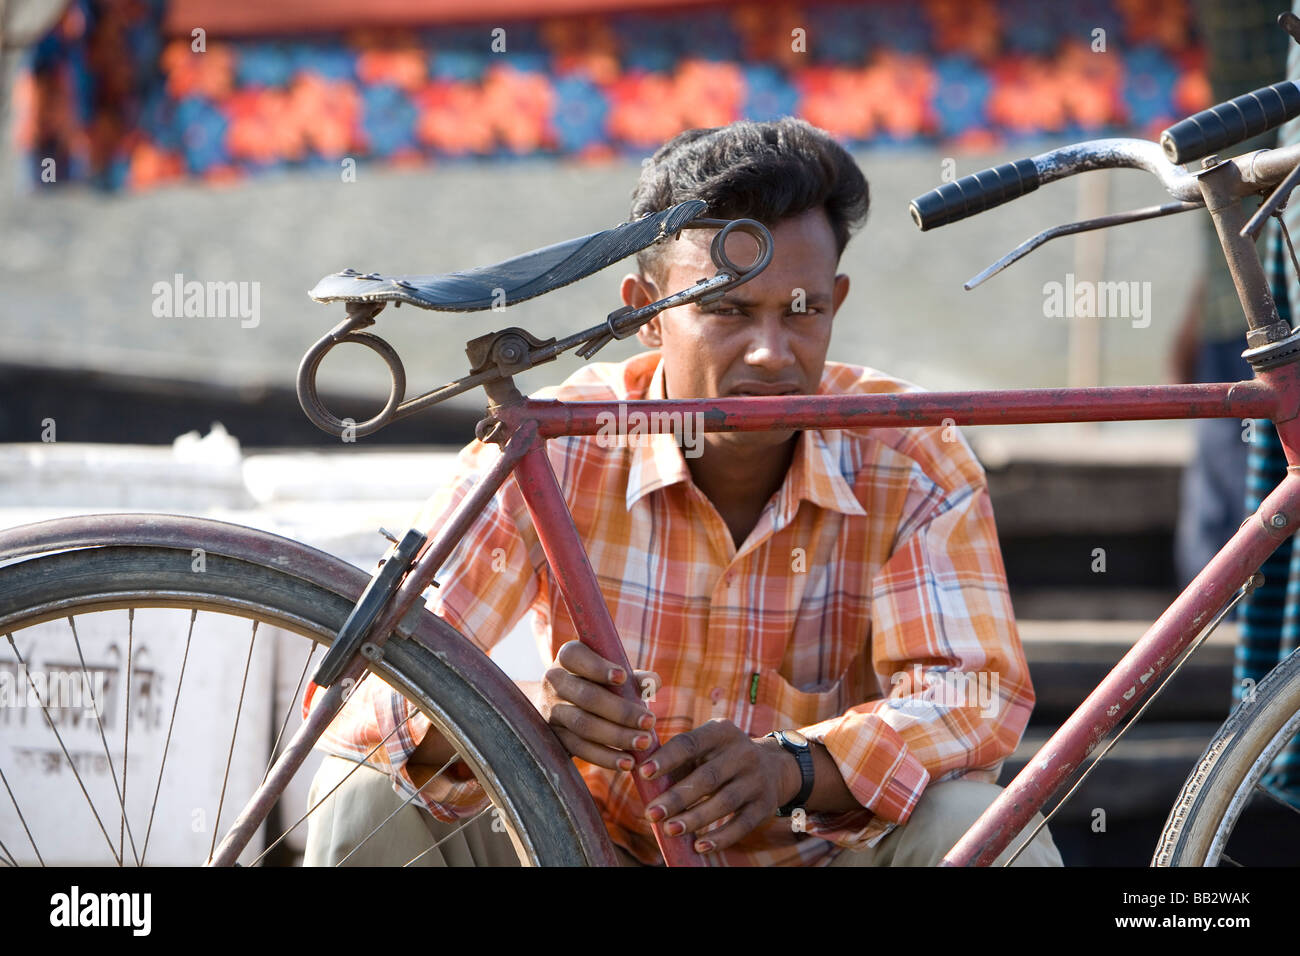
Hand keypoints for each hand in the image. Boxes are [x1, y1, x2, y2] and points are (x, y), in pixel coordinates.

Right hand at [535, 640, 658, 771]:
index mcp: (568, 658)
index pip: (576, 657)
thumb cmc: (598, 683)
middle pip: (586, 696)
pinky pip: (580, 749)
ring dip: (617, 736)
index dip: (597, 667)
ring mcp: (551, 711)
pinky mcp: (554, 737)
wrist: (560, 705)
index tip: (622, 677)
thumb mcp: (613, 674)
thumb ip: (634, 677)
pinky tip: (627, 762)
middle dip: (621, 711)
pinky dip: (606, 757)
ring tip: (644, 743)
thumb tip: (653, 682)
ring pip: (584, 725)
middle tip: (650, 721)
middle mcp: (554, 681)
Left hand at [638, 719, 797, 854]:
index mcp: (721, 732)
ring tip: (670, 830)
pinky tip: (700, 846)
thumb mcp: (706, 747)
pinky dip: (721, 838)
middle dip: (677, 797)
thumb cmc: (721, 758)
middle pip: (707, 777)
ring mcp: (756, 780)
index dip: (666, 759)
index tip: (643, 774)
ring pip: (724, 802)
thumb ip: (678, 758)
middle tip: (651, 813)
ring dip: (695, 818)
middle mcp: (742, 753)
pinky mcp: (765, 805)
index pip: (690, 743)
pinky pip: (742, 825)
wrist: (774, 766)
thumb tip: (638, 773)